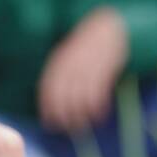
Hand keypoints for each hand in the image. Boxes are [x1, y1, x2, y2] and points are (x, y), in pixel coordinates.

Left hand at [37, 8, 128, 131]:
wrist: (108, 28)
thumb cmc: (87, 46)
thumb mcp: (68, 55)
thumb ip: (61, 75)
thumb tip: (53, 101)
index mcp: (59, 62)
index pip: (48, 88)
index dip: (48, 108)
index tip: (50, 123)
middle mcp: (71, 66)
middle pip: (63, 97)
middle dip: (64, 116)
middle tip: (68, 128)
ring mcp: (87, 67)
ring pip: (80, 99)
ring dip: (81, 116)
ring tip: (83, 125)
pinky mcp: (104, 70)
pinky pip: (98, 94)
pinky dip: (97, 108)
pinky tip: (99, 115)